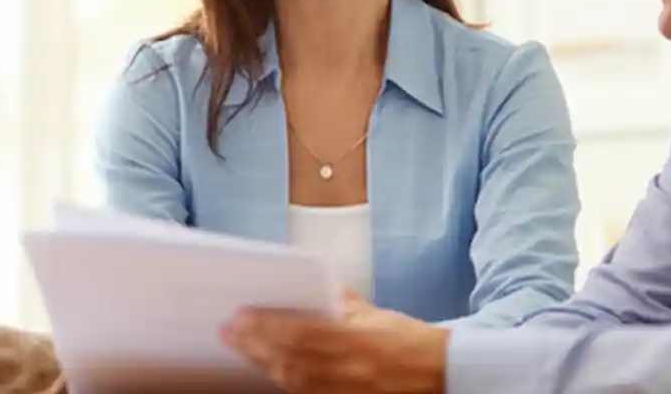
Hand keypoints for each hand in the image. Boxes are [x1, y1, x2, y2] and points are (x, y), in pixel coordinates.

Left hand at [221, 287, 449, 392]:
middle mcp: (346, 371)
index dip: (265, 326)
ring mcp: (344, 392)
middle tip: (228, 332)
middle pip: (287, 360)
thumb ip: (343, 303)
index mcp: (355, 342)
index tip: (240, 316)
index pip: (299, 333)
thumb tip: (318, 288)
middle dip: (254, 345)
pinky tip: (269, 371)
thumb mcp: (377, 315)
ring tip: (242, 348)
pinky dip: (284, 383)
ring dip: (262, 364)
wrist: (442, 376)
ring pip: (291, 381)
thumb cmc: (411, 343)